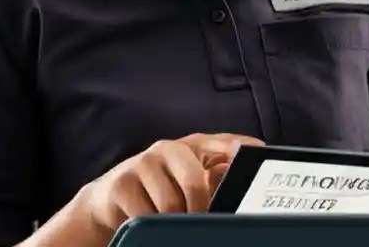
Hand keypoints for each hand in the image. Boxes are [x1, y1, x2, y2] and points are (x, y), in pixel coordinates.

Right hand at [81, 132, 262, 234]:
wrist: (108, 200)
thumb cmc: (157, 191)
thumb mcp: (187, 182)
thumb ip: (213, 177)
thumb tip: (231, 171)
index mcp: (192, 146)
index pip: (223, 143)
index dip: (241, 148)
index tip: (260, 152)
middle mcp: (169, 149)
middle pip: (195, 182)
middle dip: (199, 209)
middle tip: (200, 223)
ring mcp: (143, 163)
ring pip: (171, 204)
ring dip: (173, 221)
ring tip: (170, 221)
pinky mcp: (122, 183)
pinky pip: (147, 215)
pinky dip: (152, 225)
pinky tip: (149, 222)